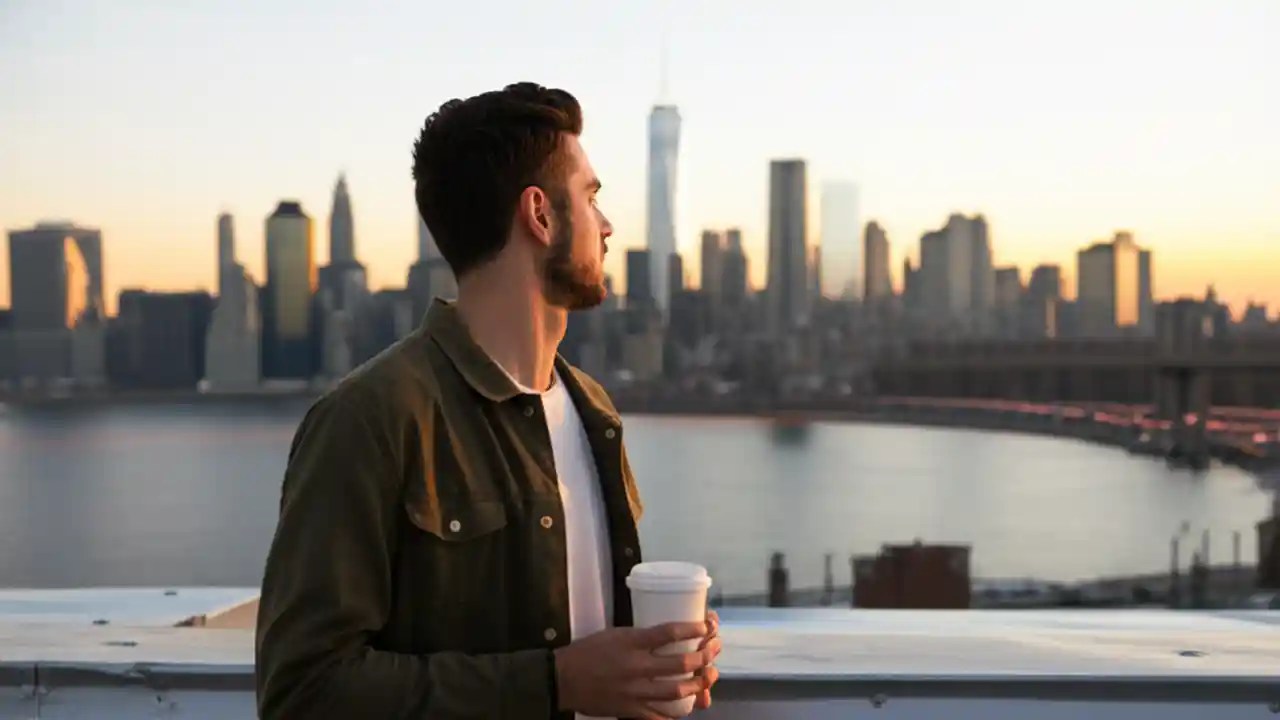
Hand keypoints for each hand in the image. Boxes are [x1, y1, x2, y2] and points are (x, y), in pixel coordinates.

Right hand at [553, 621, 722, 718]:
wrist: (563, 679)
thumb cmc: (587, 651)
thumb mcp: (614, 634)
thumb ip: (640, 637)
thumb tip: (666, 637)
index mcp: (631, 642)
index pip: (669, 632)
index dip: (693, 629)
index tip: (707, 625)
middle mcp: (636, 667)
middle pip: (680, 664)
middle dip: (703, 658)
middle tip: (713, 651)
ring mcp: (635, 692)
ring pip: (676, 691)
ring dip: (697, 684)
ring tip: (707, 678)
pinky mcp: (630, 710)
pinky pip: (658, 716)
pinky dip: (674, 715)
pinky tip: (686, 708)